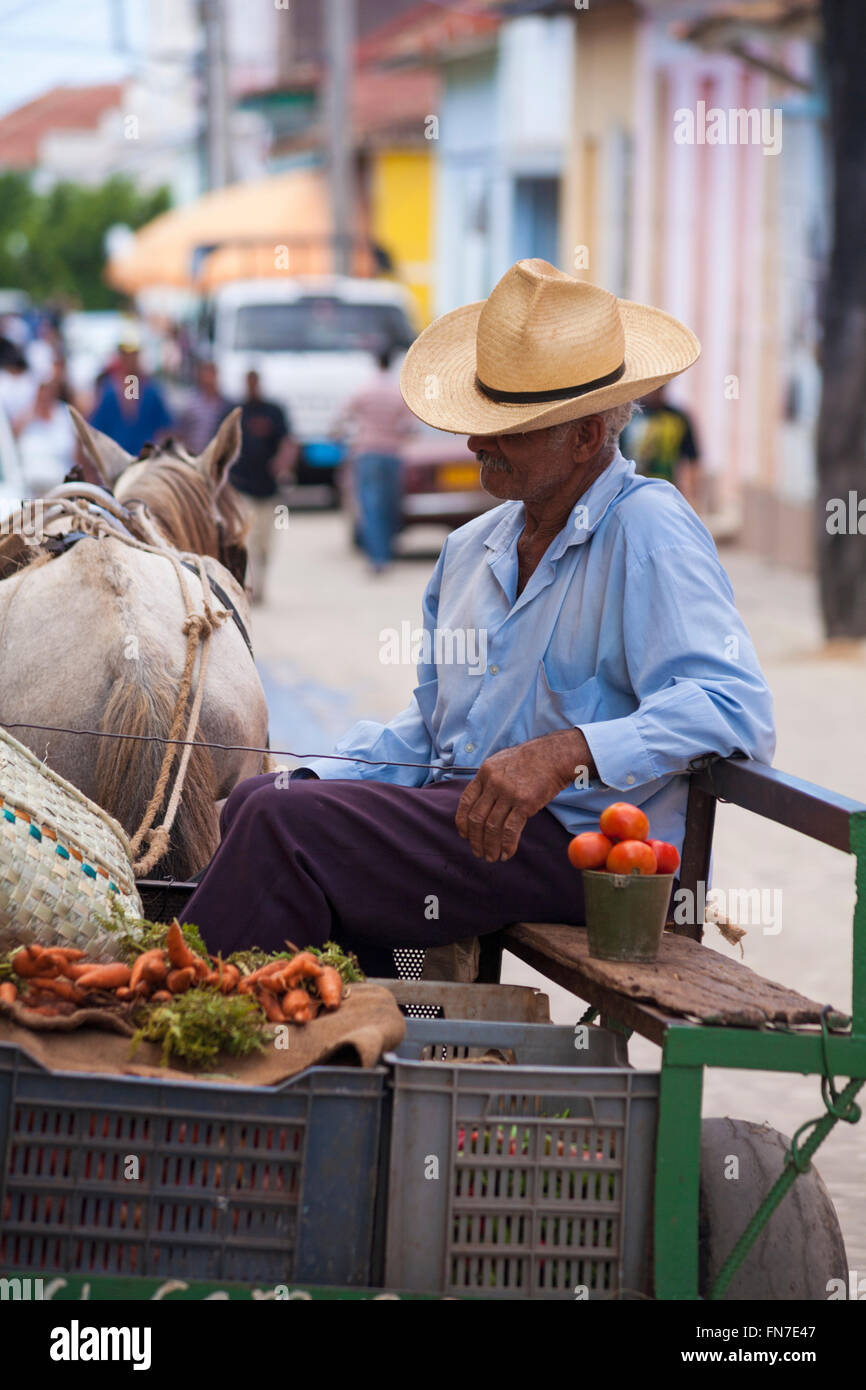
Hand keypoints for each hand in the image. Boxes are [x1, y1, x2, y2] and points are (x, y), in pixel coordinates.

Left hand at [455, 729, 595, 862]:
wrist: (553, 755)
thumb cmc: (528, 760)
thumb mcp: (500, 763)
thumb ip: (488, 781)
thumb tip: (479, 802)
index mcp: (484, 774)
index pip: (466, 802)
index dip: (462, 822)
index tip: (464, 835)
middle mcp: (493, 783)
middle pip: (477, 818)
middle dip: (475, 839)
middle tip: (478, 852)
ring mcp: (508, 793)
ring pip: (492, 827)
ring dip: (490, 846)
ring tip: (491, 857)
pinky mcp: (525, 803)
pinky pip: (510, 829)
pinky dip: (506, 845)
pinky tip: (506, 854)